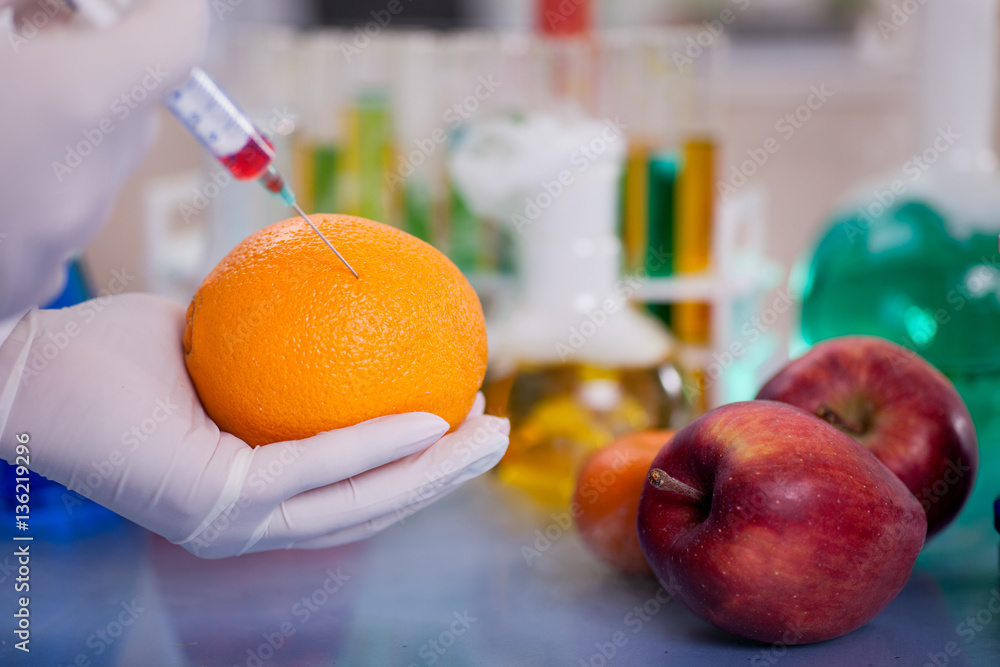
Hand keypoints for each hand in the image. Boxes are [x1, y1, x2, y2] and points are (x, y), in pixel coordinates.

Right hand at [0, 0, 207, 318]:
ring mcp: (56, 243)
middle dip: (98, 57)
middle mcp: (82, 182)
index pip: (177, 40)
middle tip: (26, 32)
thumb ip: (26, 6)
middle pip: (140, 103)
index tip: (145, 1)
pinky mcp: (24, 281)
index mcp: (71, 100)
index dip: (162, 9)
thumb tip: (61, 11)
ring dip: (64, 115)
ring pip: (100, 155)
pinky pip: (61, 207)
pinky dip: (35, 172)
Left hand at [0, 294, 508, 557]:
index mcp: (244, 497)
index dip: (416, 469)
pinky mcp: (216, 504)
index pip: (345, 494)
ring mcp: (230, 525)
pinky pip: (315, 471)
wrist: (21, 366)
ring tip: (488, 432)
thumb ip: (276, 352)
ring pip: (356, 508)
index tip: (463, 424)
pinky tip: (429, 419)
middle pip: (368, 512)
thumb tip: (343, 311)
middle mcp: (241, 526)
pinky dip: (377, 446)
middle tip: (500, 436)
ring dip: (434, 475)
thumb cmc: (109, 354)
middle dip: (444, 482)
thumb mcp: (214, 348)